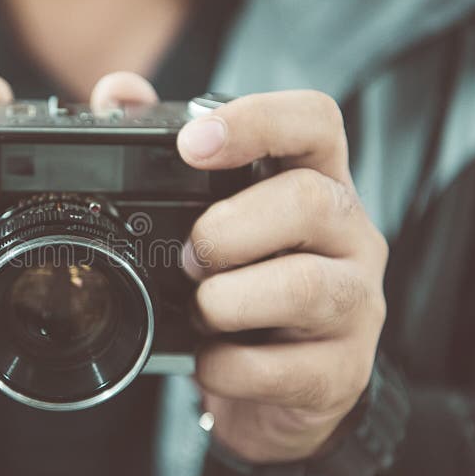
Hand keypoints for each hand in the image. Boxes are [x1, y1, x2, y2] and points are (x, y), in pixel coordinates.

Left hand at [178, 90, 387, 462]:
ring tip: (199, 310)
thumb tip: (120, 93)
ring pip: (307, 286)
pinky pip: (285, 369)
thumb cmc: (240, 282)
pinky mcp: (341, 371)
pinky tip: (210, 360)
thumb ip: (164, 152)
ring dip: (227, 300)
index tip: (193, 144)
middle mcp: (348, 236)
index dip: (257, 121)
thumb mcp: (207, 215)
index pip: (314, 123)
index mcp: (314, 182)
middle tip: (189, 256)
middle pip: (311, 201)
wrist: (271, 382)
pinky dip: (228, 366)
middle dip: (229, 229)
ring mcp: (355, 304)